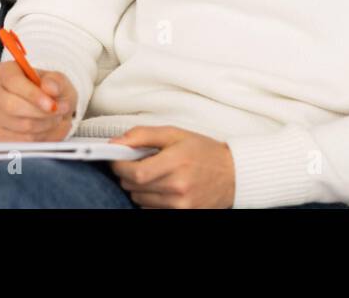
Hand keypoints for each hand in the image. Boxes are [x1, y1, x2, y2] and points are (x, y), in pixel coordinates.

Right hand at [0, 62, 76, 141]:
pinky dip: (42, 136)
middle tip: (62, 110)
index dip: (32, 94)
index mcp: (4, 72)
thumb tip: (50, 87)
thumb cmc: (51, 89)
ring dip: (46, 124)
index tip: (51, 104)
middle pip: (12, 107)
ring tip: (58, 117)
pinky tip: (50, 128)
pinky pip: (22, 141)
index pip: (12, 82)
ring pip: (20, 126)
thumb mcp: (59, 80)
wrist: (52, 106)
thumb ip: (55, 81)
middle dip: (42, 112)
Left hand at [110, 127, 235, 208]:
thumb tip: (115, 142)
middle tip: (141, 163)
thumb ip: (143, 135)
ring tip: (156, 175)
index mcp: (177, 161)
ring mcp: (180, 204)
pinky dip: (150, 199)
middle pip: (133, 187)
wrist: (233, 174)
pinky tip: (163, 188)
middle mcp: (178, 186)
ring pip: (139, 199)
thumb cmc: (204, 151)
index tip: (118, 158)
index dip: (119, 166)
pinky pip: (150, 210)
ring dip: (140, 187)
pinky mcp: (182, 214)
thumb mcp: (175, 134)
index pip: (135, 172)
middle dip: (128, 174)